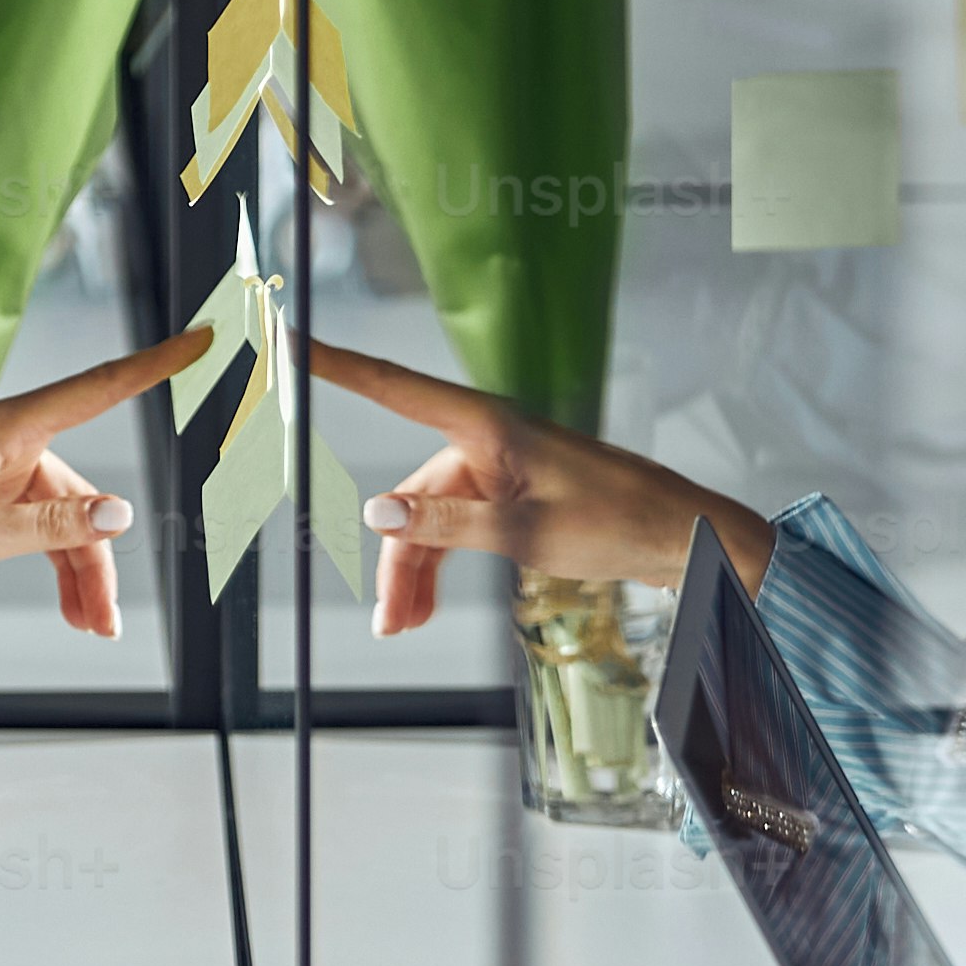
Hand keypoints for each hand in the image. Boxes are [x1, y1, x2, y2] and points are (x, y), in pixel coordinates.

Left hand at [0, 332, 196, 644]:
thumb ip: (51, 526)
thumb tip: (120, 513)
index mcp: (4, 430)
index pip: (97, 389)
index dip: (154, 366)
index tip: (200, 340)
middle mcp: (4, 442)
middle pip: (82, 494)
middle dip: (99, 558)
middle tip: (105, 623)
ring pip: (61, 519)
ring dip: (78, 573)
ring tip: (88, 628)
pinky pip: (34, 527)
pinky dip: (51, 565)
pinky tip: (67, 608)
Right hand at [301, 342, 764, 639]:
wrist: (678, 535)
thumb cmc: (618, 519)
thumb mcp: (528, 531)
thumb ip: (449, 522)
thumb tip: (378, 512)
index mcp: (488, 426)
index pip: (392, 388)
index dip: (335, 365)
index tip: (287, 338)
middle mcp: (483, 441)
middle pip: (409, 492)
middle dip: (395, 558)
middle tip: (388, 624)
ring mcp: (494, 469)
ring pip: (427, 518)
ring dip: (414, 572)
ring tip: (406, 627)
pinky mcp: (507, 495)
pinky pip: (454, 527)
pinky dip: (438, 564)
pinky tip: (425, 607)